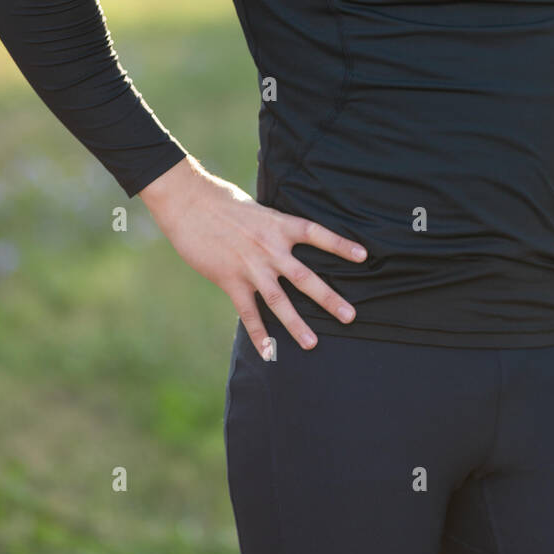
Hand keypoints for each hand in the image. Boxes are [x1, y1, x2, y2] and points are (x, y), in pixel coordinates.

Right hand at [138, 156, 366, 357]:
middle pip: (305, 277)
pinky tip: (268, 351)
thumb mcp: (258, 210)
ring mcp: (251, 267)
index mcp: (280, 226)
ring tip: (313, 343)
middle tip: (351, 316)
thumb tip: (286, 242)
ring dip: (297, 323)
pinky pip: (248, 311)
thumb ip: (274, 229)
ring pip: (279, 300)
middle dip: (329, 298)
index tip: (364, 256)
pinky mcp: (230, 280)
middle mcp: (270, 248)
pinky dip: (258, 333)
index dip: (340, 244)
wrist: (190, 203)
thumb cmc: (223, 202)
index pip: (317, 235)